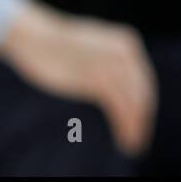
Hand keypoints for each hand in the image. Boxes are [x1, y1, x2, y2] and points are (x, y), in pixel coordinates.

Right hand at [0, 1, 157, 155]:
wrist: (35, 36)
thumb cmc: (57, 46)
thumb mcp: (92, 49)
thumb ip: (108, 63)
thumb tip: (115, 84)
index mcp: (128, 44)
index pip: (144, 80)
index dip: (145, 104)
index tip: (142, 121)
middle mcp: (126, 53)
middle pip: (143, 92)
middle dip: (143, 118)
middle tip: (140, 139)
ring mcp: (113, 65)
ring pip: (134, 102)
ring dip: (136, 126)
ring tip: (133, 145)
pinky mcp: (97, 79)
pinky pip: (119, 106)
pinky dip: (125, 124)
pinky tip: (125, 138)